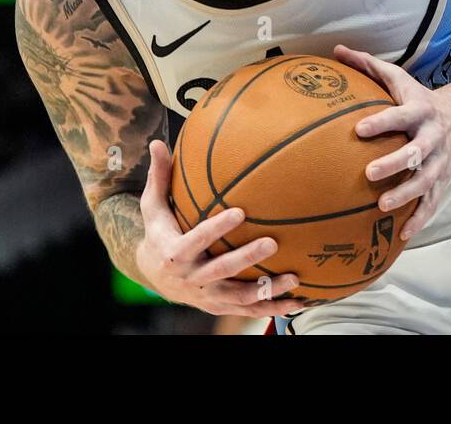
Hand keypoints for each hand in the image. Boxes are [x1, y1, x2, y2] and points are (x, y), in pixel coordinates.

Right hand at [136, 139, 302, 316]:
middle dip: (247, 258)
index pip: (197, 239)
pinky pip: (247, 309)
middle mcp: (191, 277)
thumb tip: (157, 141)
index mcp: (175, 252)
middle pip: (221, 270)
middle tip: (272, 242)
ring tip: (294, 277)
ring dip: (267, 289)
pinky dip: (271, 307)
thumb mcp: (153, 207)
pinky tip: (297, 301)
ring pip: (238, 296)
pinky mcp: (218, 306)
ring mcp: (206, 295)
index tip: (239, 212)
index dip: (216, 228)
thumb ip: (158, 176)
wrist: (154, 274)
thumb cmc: (160, 231)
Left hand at [335, 44, 450, 241]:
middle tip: (369, 173)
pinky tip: (402, 235)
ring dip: (406, 194)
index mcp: (420, 110)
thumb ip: (367, 65)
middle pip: (416, 151)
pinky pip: (433, 202)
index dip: (381, 122)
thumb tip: (336, 50)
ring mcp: (440, 161)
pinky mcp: (442, 179)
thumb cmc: (417, 97)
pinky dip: (420, 218)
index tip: (359, 130)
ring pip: (426, 181)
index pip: (400, 115)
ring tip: (382, 206)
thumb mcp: (397, 78)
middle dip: (394, 163)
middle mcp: (433, 136)